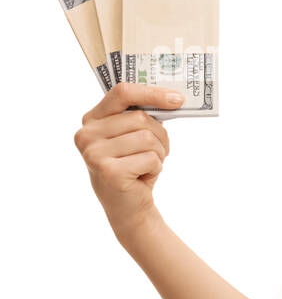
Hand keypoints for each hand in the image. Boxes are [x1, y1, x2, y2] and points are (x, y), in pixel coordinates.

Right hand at [74, 82, 179, 240]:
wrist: (128, 206)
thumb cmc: (134, 166)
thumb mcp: (134, 136)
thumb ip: (143, 116)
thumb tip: (174, 98)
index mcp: (92, 119)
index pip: (122, 93)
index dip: (152, 93)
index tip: (178, 99)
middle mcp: (86, 134)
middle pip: (141, 118)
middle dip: (160, 135)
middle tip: (158, 151)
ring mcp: (94, 153)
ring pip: (147, 138)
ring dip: (159, 154)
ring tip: (148, 165)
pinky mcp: (108, 171)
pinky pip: (150, 158)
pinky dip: (156, 168)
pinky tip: (143, 177)